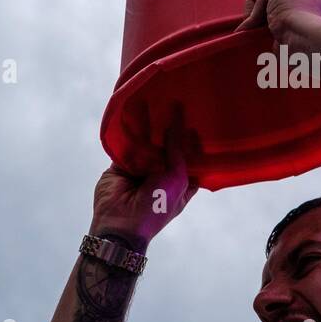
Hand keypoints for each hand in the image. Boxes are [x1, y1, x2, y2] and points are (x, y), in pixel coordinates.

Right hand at [91, 106, 199, 247]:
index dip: (193, 139)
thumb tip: (175, 126)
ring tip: (158, 98)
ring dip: (151, 124)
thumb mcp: (177, 178)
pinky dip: (131, 129)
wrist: (122, 223)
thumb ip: (177, 151)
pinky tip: (136, 109)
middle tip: (177, 101)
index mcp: (181, 182)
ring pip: (148, 141)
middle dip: (171, 128)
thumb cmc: (158, 206)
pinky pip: (128, 142)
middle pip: (168, 145)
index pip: (190, 156)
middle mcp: (162, 173)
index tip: (198, 117)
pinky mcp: (122, 164)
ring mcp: (142, 168)